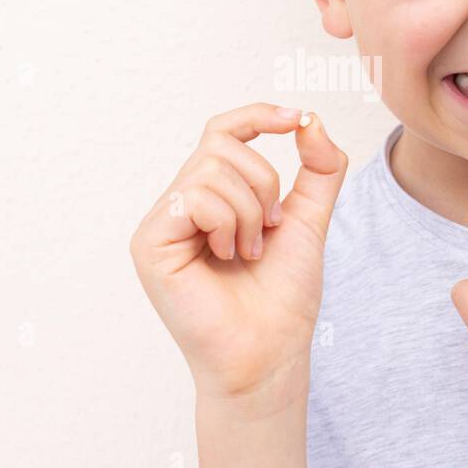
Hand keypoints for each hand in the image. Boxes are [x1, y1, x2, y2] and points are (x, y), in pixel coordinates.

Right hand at [130, 103, 347, 402]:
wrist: (270, 352)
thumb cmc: (283, 296)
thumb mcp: (310, 219)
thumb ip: (319, 169)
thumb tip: (310, 120)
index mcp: (212, 195)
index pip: (223, 131)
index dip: (256, 116)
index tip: (294, 119)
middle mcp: (181, 202)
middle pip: (221, 145)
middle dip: (263, 183)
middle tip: (268, 231)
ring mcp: (161, 222)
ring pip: (210, 170)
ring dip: (249, 212)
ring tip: (248, 252)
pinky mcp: (149, 243)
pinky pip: (193, 197)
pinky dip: (226, 224)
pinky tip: (225, 258)